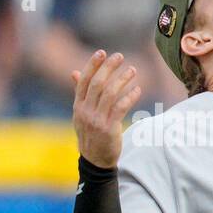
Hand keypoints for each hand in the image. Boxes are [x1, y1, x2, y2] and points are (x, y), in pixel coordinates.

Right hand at [71, 51, 141, 168]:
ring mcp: (96, 119)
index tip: (101, 52)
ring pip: (110, 94)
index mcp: (78, 106)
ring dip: (122, 79)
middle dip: (108, 68)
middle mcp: (85, 110)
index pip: (84, 81)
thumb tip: (74, 72)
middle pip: (97, 84)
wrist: (95, 159)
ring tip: (133, 70)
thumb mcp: (81, 113)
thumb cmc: (91, 134)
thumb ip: (81, 93)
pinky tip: (138, 89)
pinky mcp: (108, 128)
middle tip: (120, 56)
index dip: (92, 65)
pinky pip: (120, 108)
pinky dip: (129, 96)